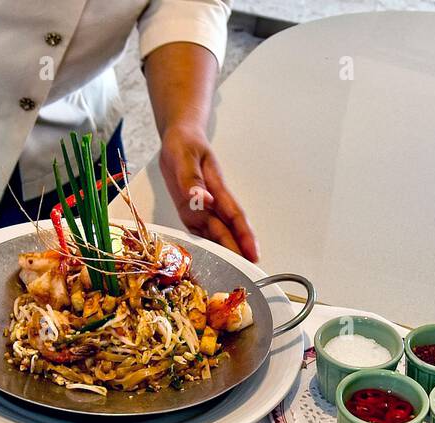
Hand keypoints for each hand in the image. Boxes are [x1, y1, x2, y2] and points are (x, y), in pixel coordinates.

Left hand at [158, 123, 259, 262]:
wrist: (180, 137)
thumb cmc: (184, 143)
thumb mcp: (184, 155)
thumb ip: (192, 179)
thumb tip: (204, 199)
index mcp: (215, 189)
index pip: (234, 216)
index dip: (245, 236)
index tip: (254, 254)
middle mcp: (212, 202)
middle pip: (228, 230)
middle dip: (238, 251)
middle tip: (247, 272)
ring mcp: (202, 208)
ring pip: (217, 233)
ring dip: (227, 251)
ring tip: (235, 271)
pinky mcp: (192, 211)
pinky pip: (203, 232)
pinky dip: (210, 245)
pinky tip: (213, 258)